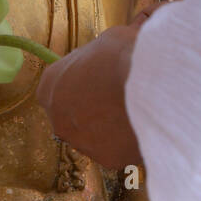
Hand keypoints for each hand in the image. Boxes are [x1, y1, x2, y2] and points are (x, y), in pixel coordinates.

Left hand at [36, 21, 146, 169]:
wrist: (150, 86)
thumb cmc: (123, 55)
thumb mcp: (107, 41)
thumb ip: (101, 52)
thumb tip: (114, 45)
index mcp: (50, 87)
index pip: (57, 87)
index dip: (80, 82)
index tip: (99, 78)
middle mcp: (58, 119)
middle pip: (73, 116)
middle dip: (93, 110)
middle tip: (119, 96)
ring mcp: (82, 143)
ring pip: (95, 137)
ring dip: (111, 127)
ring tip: (137, 110)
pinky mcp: (107, 160)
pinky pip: (118, 150)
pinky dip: (129, 141)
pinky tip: (145, 125)